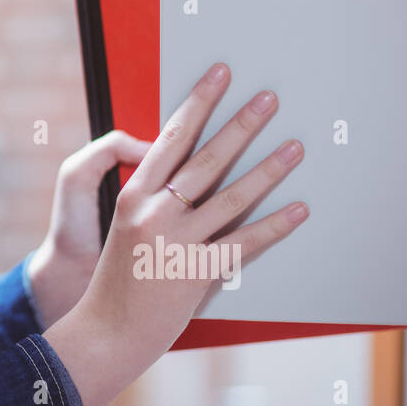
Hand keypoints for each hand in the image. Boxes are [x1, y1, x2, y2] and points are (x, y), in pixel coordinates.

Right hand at [44, 61, 309, 405]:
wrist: (107, 330)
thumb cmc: (119, 281)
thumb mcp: (126, 228)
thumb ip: (157, 199)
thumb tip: (195, 171)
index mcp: (134, 194)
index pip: (171, 136)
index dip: (198, 102)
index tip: (219, 74)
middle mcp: (153, 211)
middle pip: (206, 157)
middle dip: (242, 123)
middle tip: (269, 98)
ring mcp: (176, 242)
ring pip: (232, 195)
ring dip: (268, 168)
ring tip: (296, 146)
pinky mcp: (196, 272)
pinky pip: (245, 242)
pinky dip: (276, 225)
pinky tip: (299, 209)